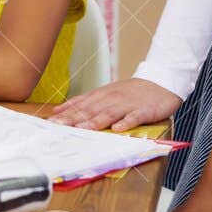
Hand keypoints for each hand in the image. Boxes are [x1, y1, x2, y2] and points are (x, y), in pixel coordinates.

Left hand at [49, 78, 180, 131]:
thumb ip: (84, 102)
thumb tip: (60, 109)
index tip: (51, 122)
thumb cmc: (131, 92)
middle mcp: (112, 99)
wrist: (160, 82)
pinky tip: (119, 129)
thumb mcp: (105, 93)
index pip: (80, 105)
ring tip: (83, 129)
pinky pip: (135, 117)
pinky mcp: (144, 110)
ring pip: (109, 113)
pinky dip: (126, 122)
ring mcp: (128, 104)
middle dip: (74, 118)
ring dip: (95, 121)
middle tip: (59, 127)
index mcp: (102, 95)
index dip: (65, 113)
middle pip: (91, 109)